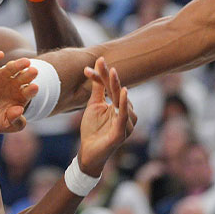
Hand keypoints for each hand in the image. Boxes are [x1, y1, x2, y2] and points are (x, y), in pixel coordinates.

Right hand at [0, 51, 38, 132]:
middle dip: (29, 74)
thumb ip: (14, 119)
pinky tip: (0, 54)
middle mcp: (13, 83)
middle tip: (35, 71)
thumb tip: (19, 110)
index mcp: (21, 95)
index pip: (29, 90)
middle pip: (24, 76)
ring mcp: (1, 76)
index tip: (35, 88)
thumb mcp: (6, 124)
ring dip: (18, 64)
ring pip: (11, 68)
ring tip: (25, 62)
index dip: (32, 89)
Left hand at [77, 57, 135, 176]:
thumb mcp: (93, 105)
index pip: (113, 87)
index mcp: (120, 107)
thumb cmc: (92, 129)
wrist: (87, 152)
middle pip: (118, 92)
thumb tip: (95, 68)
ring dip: (116, 89)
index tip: (97, 61)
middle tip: (105, 64)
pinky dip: (124, 104)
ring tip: (112, 75)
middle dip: (110, 78)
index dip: (105, 75)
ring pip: (123, 102)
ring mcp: (126, 123)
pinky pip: (124, 116)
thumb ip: (98, 89)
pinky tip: (123, 92)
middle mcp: (126, 114)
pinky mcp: (122, 132)